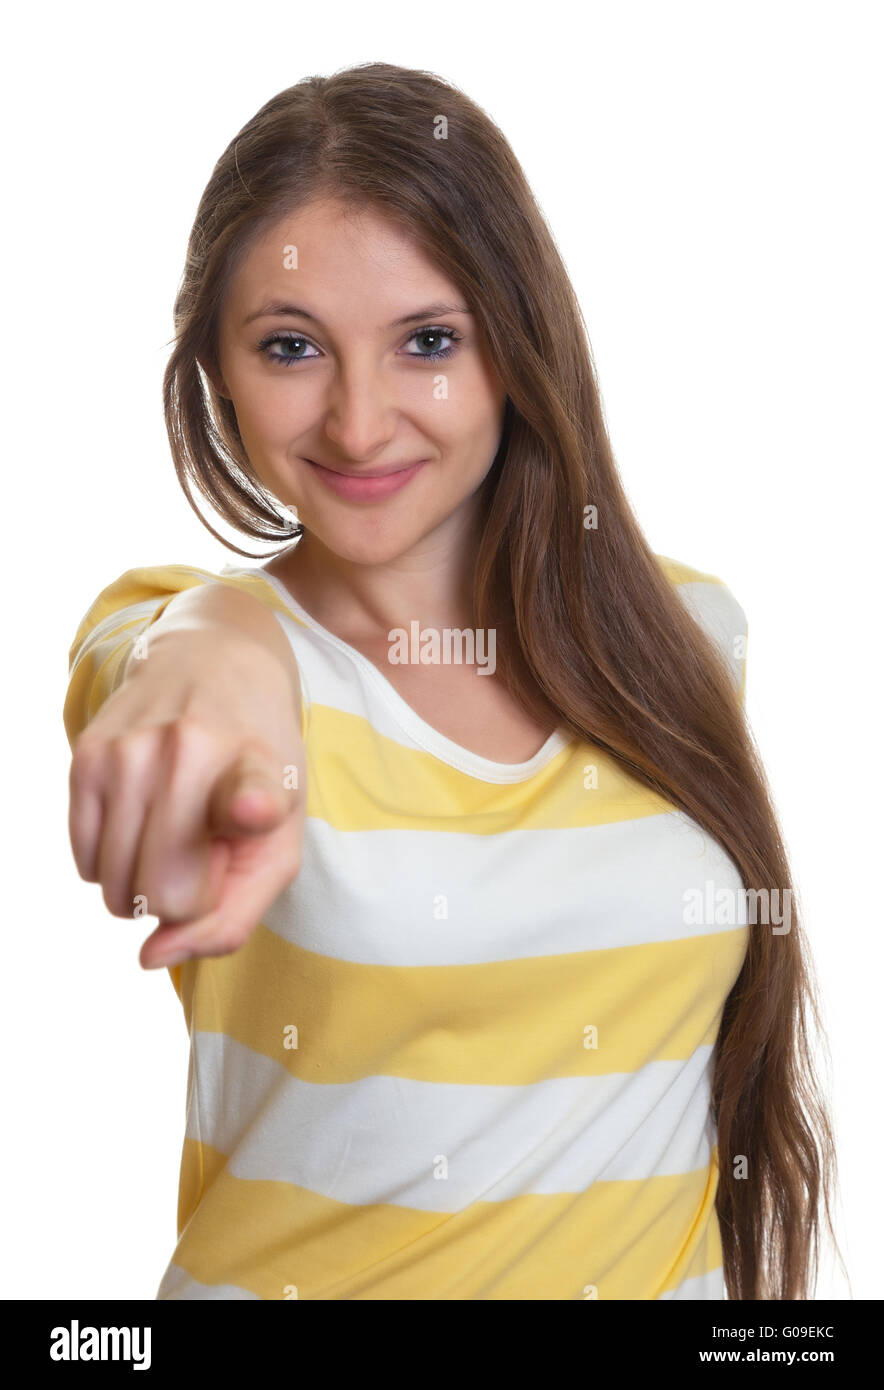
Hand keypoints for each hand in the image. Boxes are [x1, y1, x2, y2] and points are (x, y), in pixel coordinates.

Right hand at [67, 634, 304, 968]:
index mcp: (258, 769)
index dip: (249, 807)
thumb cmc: (259, 769)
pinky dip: (113, 864)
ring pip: (113, 890)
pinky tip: (145, 821)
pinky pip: (85, 865)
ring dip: (145, 883)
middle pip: (160, 896)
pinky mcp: (84, 755)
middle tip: (209, 850)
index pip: (249, 794)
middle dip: (185, 897)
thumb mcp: (282, 838)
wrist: (215, 662)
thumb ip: (234, 915)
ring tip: (178, 830)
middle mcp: (188, 754)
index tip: (251, 807)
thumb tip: (152, 957)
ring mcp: (128, 753)